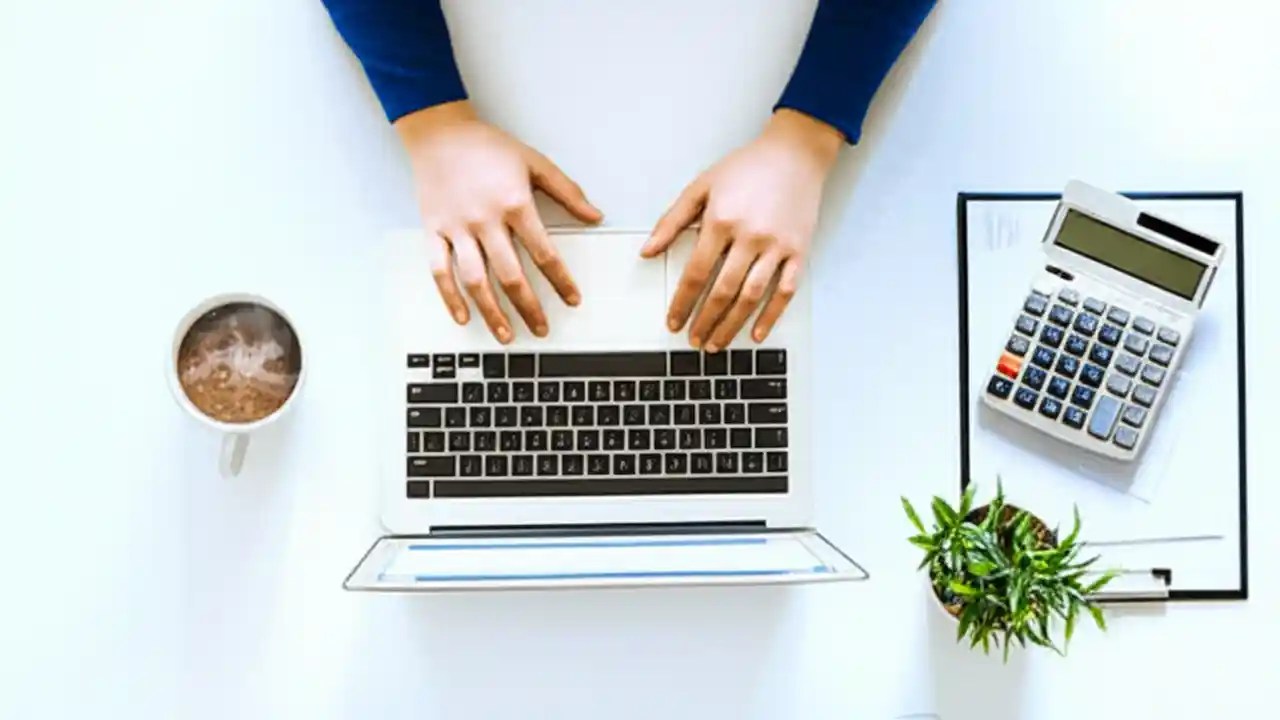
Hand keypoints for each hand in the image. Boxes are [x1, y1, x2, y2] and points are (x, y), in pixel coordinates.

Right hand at [396, 101, 602, 342]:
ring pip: (475, 280)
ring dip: (492, 312)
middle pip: (510, 275)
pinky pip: (440, 271)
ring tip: (507, 334)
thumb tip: (595, 215)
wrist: (439, 132)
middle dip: (529, 307)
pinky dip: (450, 297)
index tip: (572, 299)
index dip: (560, 281)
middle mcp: (485, 220)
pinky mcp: (433, 231)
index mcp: (514, 203)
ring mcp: (457, 228)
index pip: (544, 252)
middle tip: (542, 328)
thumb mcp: (535, 162)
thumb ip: (567, 192)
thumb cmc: (487, 146)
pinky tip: (464, 316)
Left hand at [642, 109, 842, 350]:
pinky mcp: (798, 251)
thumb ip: (672, 220)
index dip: (682, 302)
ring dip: (732, 325)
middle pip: (722, 291)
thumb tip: (647, 251)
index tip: (673, 322)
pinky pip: (785, 291)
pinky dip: (772, 316)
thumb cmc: (747, 167)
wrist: (795, 154)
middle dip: (705, 321)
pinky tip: (758, 333)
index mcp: (721, 221)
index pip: (696, 273)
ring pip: (751, 297)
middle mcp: (750, 237)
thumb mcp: (701, 186)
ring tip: (718, 343)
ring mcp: (777, 246)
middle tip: (694, 340)